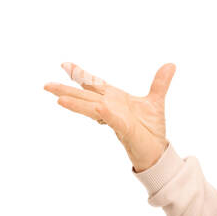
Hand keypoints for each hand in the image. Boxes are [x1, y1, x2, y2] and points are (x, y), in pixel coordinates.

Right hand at [44, 61, 175, 171]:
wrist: (157, 150)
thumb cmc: (151, 128)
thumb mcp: (156, 101)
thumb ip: (160, 83)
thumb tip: (171, 65)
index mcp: (114, 98)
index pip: (93, 84)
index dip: (80, 74)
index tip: (64, 64)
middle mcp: (110, 107)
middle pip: (84, 96)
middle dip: (66, 90)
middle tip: (46, 85)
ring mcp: (114, 118)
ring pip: (91, 108)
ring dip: (76, 104)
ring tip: (58, 99)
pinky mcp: (124, 128)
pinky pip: (112, 119)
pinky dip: (105, 113)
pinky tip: (98, 109)